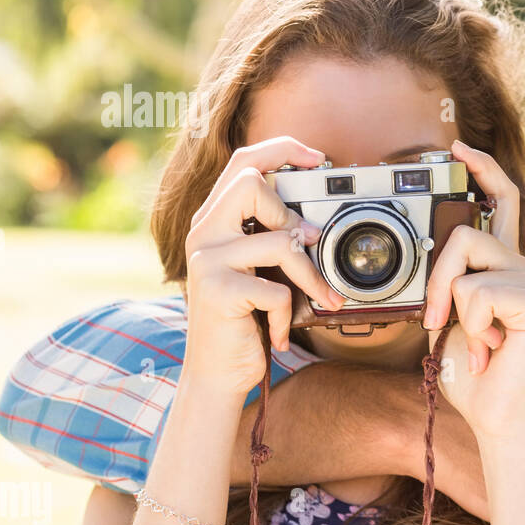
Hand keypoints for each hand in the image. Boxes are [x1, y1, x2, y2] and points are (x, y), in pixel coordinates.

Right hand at [182, 136, 345, 398]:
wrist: (216, 375)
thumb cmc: (245, 321)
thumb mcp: (261, 273)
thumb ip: (275, 240)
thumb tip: (316, 223)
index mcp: (214, 221)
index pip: (243, 162)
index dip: (282, 150)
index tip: (320, 157)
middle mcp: (204, 233)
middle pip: (251, 183)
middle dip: (292, 214)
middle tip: (311, 244)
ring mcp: (207, 261)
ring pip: (280, 241)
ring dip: (311, 277)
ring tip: (320, 300)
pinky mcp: (218, 292)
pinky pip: (277, 289)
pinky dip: (288, 314)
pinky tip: (278, 332)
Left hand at [422, 140, 524, 443]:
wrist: (495, 415)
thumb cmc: (472, 373)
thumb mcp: (447, 317)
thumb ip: (446, 283)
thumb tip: (432, 260)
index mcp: (505, 266)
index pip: (501, 201)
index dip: (482, 169)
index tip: (457, 147)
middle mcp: (524, 267)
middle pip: (466, 234)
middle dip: (437, 278)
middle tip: (436, 319)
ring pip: (467, 264)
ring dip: (454, 311)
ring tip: (473, 343)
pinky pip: (478, 293)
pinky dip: (470, 327)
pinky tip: (488, 349)